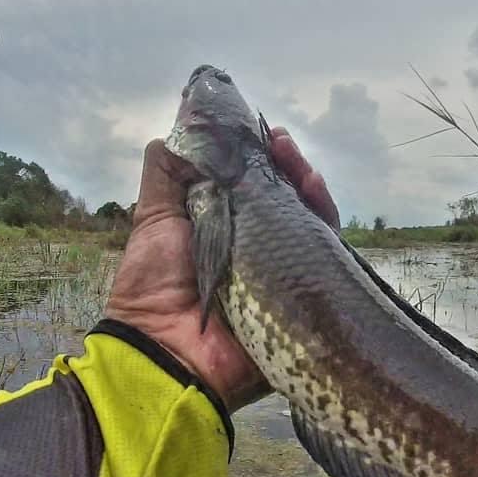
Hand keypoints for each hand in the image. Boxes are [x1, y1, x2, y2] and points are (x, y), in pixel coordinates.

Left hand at [103, 127, 338, 411]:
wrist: (162, 347)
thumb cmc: (152, 284)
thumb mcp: (155, 216)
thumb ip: (166, 173)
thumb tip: (175, 129)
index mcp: (225, 232)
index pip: (256, 189)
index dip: (263, 161)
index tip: (262, 133)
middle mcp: (258, 251)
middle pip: (289, 203)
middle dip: (290, 169)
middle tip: (283, 143)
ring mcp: (283, 275)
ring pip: (312, 226)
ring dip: (310, 189)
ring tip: (301, 166)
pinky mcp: (303, 298)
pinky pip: (325, 259)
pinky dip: (325, 225)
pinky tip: (315, 194)